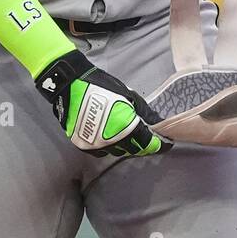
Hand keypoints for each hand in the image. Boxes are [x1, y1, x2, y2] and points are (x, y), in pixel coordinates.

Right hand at [35, 50, 170, 156]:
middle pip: (134, 150)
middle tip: (147, 137)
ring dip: (125, 145)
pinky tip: (110, 137)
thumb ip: (145, 113)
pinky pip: (101, 152)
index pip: (147, 144)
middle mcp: (112, 140)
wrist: (70, 85)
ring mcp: (96, 145)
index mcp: (126, 127)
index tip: (165, 144)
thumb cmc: (103, 87)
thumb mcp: (129, 96)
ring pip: (117, 152)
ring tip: (128, 135)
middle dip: (143, 145)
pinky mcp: (83, 145)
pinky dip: (108, 147)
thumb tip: (158, 122)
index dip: (159, 145)